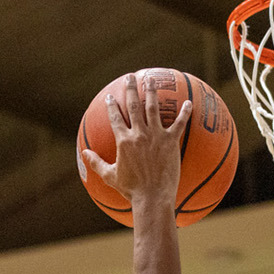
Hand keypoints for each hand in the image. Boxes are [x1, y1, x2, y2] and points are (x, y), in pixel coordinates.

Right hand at [79, 74, 188, 210]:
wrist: (152, 197)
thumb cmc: (131, 190)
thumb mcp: (110, 176)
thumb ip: (97, 163)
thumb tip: (85, 153)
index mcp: (124, 141)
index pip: (115, 117)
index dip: (112, 105)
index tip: (111, 96)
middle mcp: (139, 134)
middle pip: (133, 106)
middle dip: (131, 89)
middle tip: (130, 77)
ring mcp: (156, 136)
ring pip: (153, 108)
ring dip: (152, 92)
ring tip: (152, 79)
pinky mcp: (171, 142)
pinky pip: (179, 124)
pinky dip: (184, 113)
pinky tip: (189, 103)